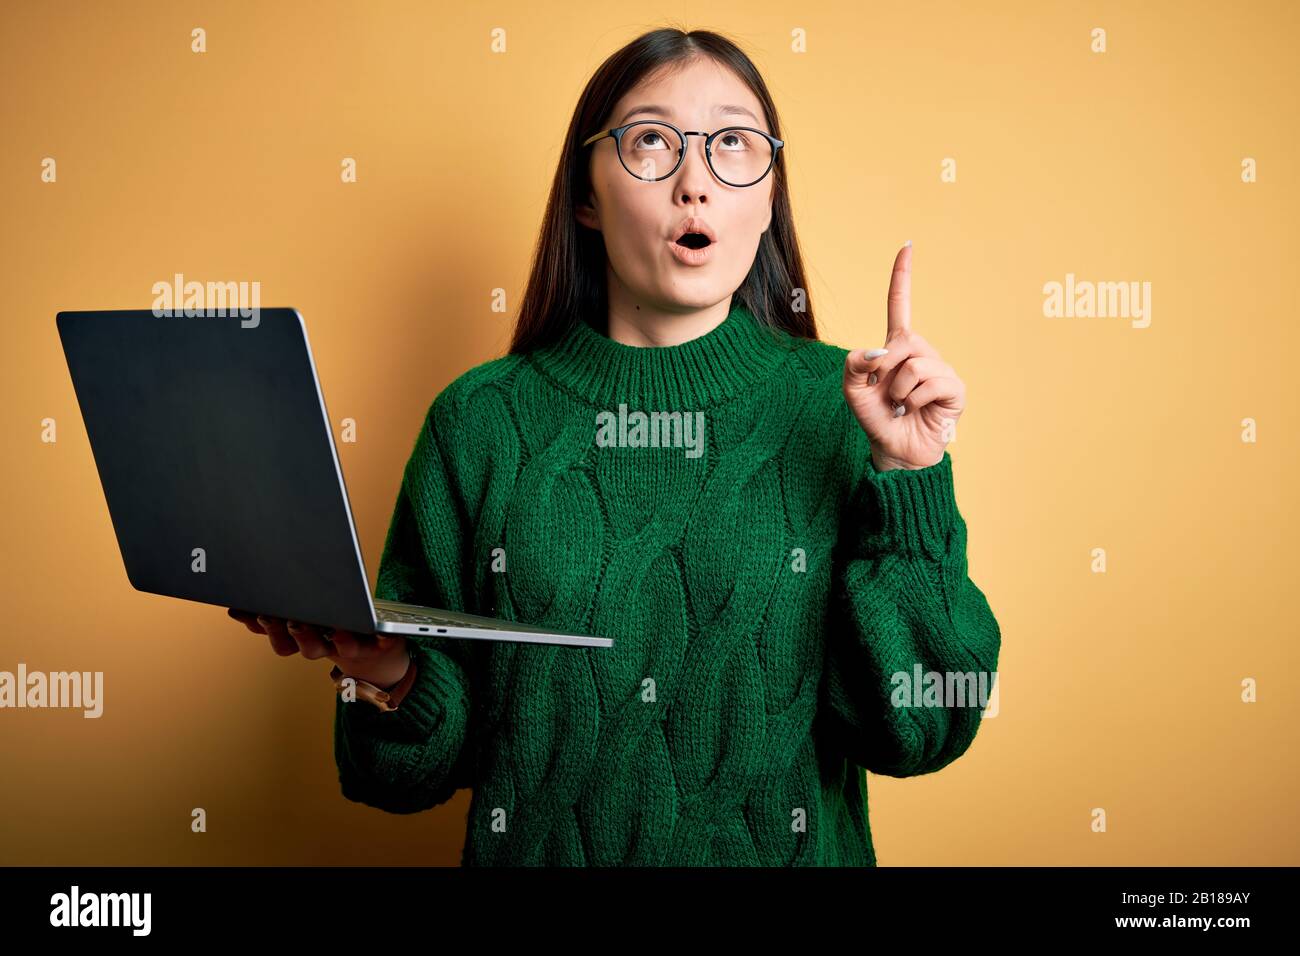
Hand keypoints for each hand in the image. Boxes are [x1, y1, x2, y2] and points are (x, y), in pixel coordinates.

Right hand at [228, 609, 410, 688]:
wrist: (380, 653)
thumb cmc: (338, 624)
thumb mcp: (306, 613)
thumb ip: (274, 611)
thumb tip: (236, 605)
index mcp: (306, 638)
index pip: (281, 639)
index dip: (267, 629)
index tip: (259, 613)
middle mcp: (328, 646)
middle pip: (307, 648)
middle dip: (297, 633)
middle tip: (290, 618)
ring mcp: (355, 647)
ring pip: (342, 648)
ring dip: (337, 640)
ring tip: (336, 627)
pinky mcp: (384, 644)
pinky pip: (382, 642)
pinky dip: (381, 637)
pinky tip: (380, 629)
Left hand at [841, 242, 965, 469]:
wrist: (895, 450)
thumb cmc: (876, 419)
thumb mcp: (852, 391)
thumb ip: (854, 365)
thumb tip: (880, 352)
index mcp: (897, 347)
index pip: (901, 306)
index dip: (902, 277)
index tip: (907, 246)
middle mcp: (922, 353)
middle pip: (903, 341)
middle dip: (886, 370)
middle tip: (886, 394)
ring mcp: (940, 369)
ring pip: (914, 365)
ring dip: (897, 391)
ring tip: (900, 406)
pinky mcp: (954, 388)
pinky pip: (928, 383)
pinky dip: (912, 401)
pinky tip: (914, 411)